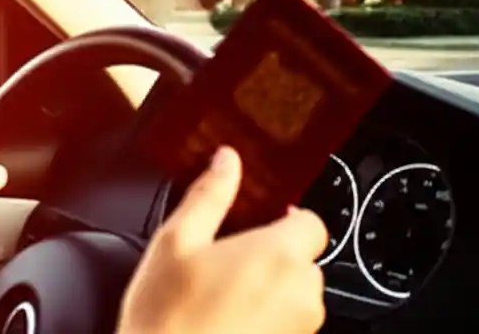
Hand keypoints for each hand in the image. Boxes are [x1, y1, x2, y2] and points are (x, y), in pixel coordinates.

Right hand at [117, 147, 327, 333]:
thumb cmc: (167, 322)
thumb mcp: (176, 243)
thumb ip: (210, 195)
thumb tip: (226, 161)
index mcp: (280, 255)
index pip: (311, 222)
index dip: (285, 220)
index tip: (259, 225)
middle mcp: (301, 294)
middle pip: (303, 261)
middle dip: (272, 259)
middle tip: (225, 266)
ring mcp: (300, 330)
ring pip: (296, 297)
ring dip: (270, 293)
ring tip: (221, 300)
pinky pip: (286, 326)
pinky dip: (266, 322)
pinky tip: (227, 325)